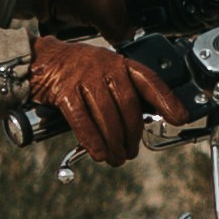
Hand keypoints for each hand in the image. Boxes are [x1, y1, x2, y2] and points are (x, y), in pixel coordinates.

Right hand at [24, 32, 169, 162]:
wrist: (38, 60)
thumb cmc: (72, 69)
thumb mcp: (102, 69)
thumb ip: (120, 89)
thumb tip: (137, 121)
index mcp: (118, 63)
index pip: (149, 81)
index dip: (167, 100)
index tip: (180, 117)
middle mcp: (104, 69)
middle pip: (128, 106)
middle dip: (132, 134)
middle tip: (131, 152)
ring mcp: (84, 79)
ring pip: (107, 116)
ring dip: (114, 142)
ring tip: (115, 157)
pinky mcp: (64, 92)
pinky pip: (83, 121)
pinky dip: (92, 140)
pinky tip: (99, 153)